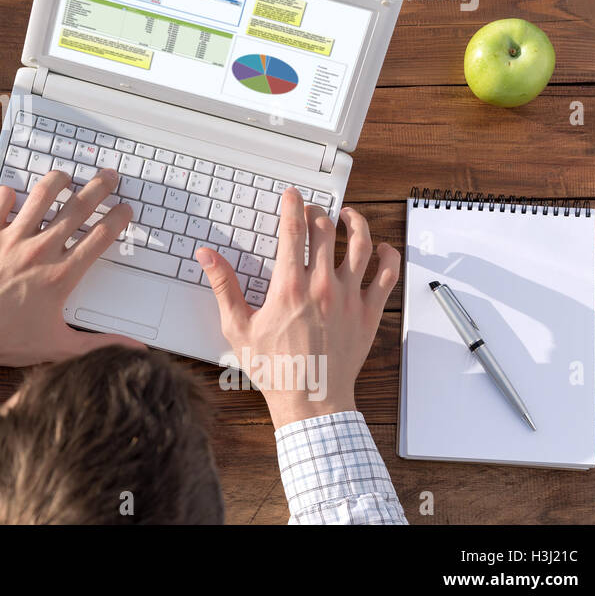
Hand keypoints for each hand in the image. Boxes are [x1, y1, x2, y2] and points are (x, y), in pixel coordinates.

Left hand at [0, 168, 144, 367]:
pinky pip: (2, 199)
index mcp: (61, 275)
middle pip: (78, 207)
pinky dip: (10, 193)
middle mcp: (40, 251)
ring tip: (65, 175)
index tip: (124, 209)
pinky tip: (14, 195)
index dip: (117, 218)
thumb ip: (100, 343)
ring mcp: (11, 238)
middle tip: (109, 176)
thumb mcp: (59, 346)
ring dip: (58, 180)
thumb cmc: (6, 340)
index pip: (100, 237)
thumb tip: (136, 349)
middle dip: (99, 187)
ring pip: (42, 195)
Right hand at [196, 188, 399, 429]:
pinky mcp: (369, 313)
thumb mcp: (238, 327)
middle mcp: (323, 287)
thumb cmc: (274, 367)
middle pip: (325, 231)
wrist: (311, 400)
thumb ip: (224, 286)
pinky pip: (387, 276)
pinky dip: (387, 256)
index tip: (292, 195)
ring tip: (347, 216)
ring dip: (355, 224)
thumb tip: (207, 256)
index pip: (293, 231)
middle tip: (311, 211)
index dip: (292, 206)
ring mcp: (350, 298)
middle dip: (317, 213)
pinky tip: (380, 248)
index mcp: (289, 287)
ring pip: (360, 245)